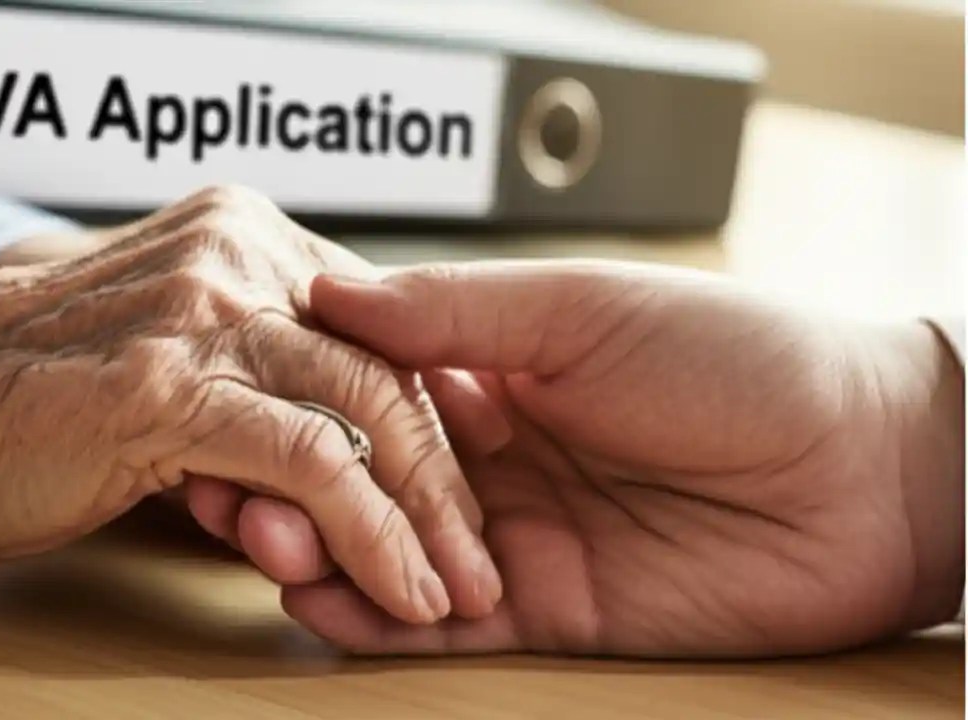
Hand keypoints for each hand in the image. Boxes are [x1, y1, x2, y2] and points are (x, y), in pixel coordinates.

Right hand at [0, 187, 501, 624]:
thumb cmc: (25, 403)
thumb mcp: (166, 364)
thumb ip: (254, 388)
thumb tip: (342, 466)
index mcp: (242, 238)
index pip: (379, 333)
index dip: (434, 423)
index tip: (463, 500)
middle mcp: (235, 254)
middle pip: (388, 370)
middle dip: (448, 481)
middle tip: (476, 559)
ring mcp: (201, 311)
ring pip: (365, 411)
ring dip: (424, 517)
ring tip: (452, 591)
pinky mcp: (168, 384)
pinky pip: (308, 459)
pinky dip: (366, 530)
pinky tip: (392, 587)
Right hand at [200, 261, 963, 655]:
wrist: (864, 468)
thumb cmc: (739, 358)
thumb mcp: (582, 308)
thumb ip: (455, 310)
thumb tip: (332, 289)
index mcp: (500, 369)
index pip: (372, 386)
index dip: (305, 395)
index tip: (243, 395)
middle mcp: (496, 457)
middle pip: (364, 477)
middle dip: (297, 483)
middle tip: (241, 487)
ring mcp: (515, 536)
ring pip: (387, 553)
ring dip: (320, 551)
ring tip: (268, 540)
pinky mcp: (546, 613)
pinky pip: (439, 625)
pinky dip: (375, 617)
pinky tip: (321, 599)